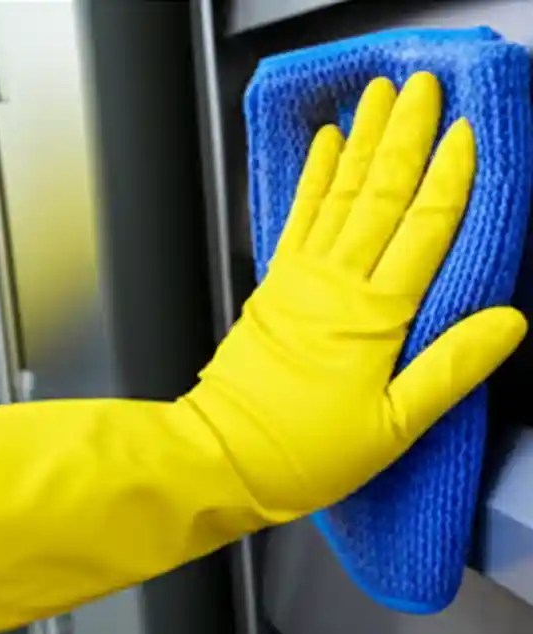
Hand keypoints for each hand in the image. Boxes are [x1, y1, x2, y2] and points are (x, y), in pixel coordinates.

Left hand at [185, 72, 525, 515]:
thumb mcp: (394, 428)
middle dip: (405, 137)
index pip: (424, 231)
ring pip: (339, 196)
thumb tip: (509, 322)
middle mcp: (335, 285)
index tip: (469, 132)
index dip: (449, 178)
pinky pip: (297, 219)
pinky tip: (325, 145)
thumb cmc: (303, 452)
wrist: (219, 457)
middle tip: (423, 87)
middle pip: (379, 195)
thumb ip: (451, 368)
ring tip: (378, 97)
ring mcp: (299, 281)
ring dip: (362, 142)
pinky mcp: (273, 288)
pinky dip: (313, 178)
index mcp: (374, 317)